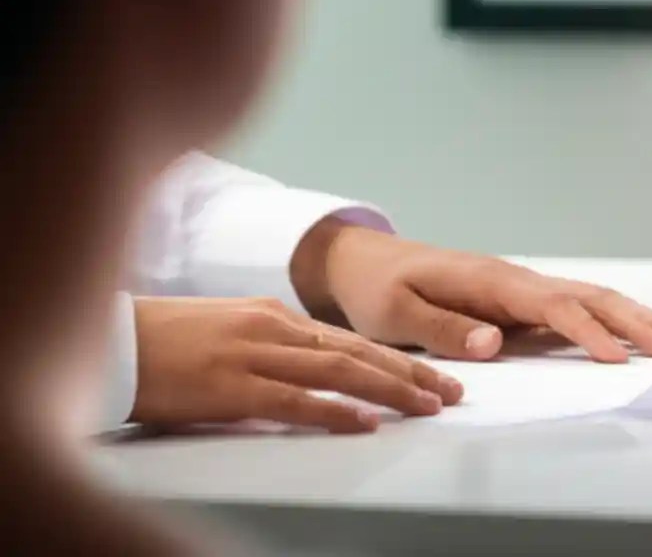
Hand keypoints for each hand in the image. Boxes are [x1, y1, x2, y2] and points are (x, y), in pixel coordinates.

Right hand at [130, 296, 462, 432]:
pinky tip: (365, 423)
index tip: (435, 376)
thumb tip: (319, 376)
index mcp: (275, 315)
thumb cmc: (166, 343)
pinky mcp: (231, 386)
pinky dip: (334, 411)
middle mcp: (273, 328)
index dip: (398, 359)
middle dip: (411, 372)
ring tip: (427, 406)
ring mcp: (254, 354)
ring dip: (389, 389)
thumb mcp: (232, 332)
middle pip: (358, 351)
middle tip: (452, 393)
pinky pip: (294, 400)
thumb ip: (276, 348)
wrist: (111, 343)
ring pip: (338, 371)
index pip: (352, 339)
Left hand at [291, 225, 651, 362]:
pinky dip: (617, 321)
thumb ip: (445, 328)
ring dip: (639, 318)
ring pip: (594, 300)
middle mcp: (518, 281)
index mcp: (492, 281)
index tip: (619, 360)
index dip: (589, 333)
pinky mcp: (523, 304)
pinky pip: (578, 311)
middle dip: (638, 321)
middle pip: (591, 297)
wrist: (365, 263)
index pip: (554, 307)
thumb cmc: (379, 289)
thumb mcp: (397, 313)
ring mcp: (524, 290)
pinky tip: (642, 334)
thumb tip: (496, 343)